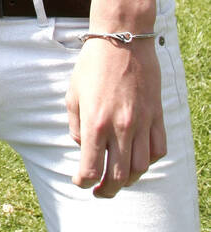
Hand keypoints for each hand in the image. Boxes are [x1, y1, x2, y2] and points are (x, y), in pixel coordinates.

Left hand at [66, 36, 165, 197]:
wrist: (122, 39)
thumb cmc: (92, 65)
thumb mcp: (73, 94)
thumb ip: (76, 126)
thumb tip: (84, 147)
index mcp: (95, 123)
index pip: (91, 170)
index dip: (83, 183)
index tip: (80, 182)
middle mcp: (120, 128)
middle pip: (118, 177)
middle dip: (107, 190)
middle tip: (100, 191)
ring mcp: (142, 123)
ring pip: (141, 168)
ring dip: (129, 180)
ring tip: (119, 178)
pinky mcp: (156, 115)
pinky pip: (158, 149)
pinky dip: (149, 161)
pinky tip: (138, 158)